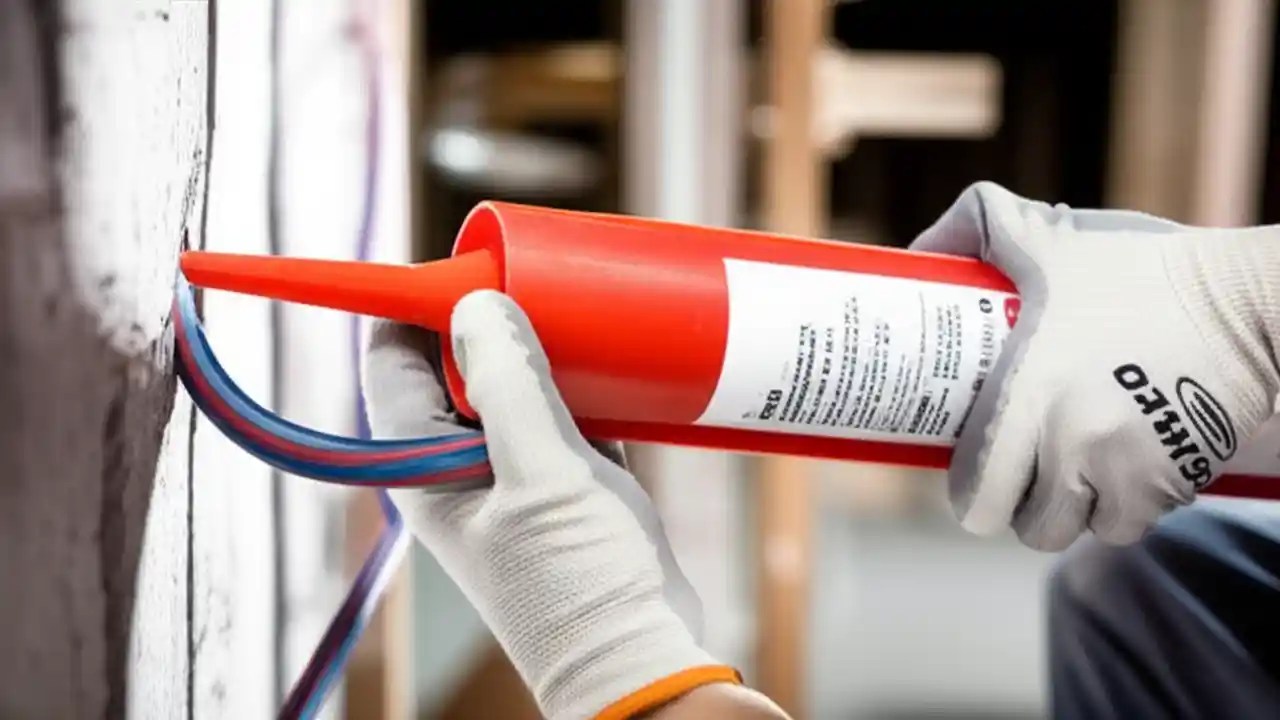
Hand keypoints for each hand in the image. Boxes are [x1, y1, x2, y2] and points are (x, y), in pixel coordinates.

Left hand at [362, 290, 736, 718]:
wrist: (640, 658)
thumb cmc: (577, 585)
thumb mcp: (542, 474)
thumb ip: (510, 384)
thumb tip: (478, 304)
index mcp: (425, 466)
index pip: (392, 363)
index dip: (415, 306)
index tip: (466, 265)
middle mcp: (459, 466)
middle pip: (455, 363)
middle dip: (490, 315)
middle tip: (540, 274)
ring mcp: (515, 475)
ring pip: (514, 383)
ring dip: (542, 345)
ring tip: (582, 303)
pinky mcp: (565, 483)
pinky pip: (563, 410)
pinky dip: (581, 380)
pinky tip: (613, 354)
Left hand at [909, 182, 1279, 550]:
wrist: (1250, 298)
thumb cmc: (1141, 270)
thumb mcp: (1049, 236)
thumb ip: (976, 226)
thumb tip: (920, 250)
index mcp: (1030, 395)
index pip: (979, 493)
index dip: (971, 495)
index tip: (975, 476)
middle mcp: (1073, 444)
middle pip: (1031, 524)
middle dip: (1023, 506)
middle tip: (1026, 470)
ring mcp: (1128, 471)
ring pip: (1083, 527)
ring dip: (1074, 507)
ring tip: (1074, 465)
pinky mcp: (1176, 484)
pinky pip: (1133, 523)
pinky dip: (1123, 506)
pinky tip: (1123, 466)